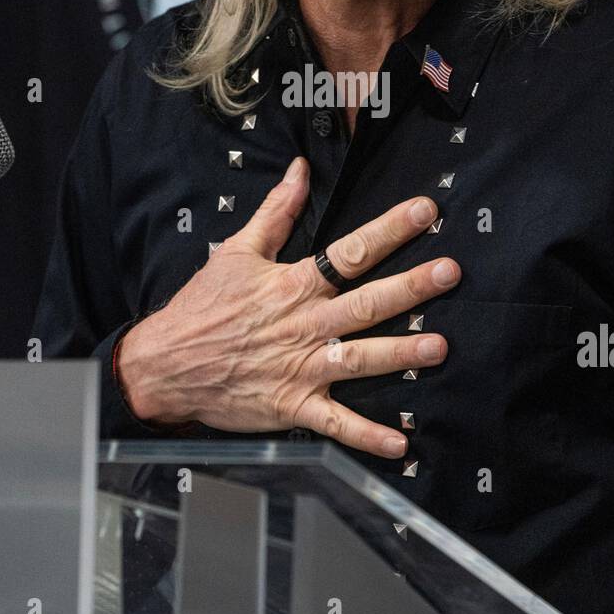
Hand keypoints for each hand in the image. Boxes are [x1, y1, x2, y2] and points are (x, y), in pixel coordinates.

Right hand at [116, 155, 460, 457]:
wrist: (163, 365)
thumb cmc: (201, 308)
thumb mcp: (236, 251)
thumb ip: (276, 212)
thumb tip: (300, 170)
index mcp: (293, 285)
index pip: (349, 252)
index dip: (389, 230)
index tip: (426, 212)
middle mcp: (303, 325)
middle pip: (365, 302)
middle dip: (410, 287)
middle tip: (450, 273)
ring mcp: (300, 368)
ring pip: (359, 358)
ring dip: (400, 354)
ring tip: (440, 347)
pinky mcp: (292, 405)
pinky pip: (335, 423)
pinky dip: (366, 436)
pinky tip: (400, 444)